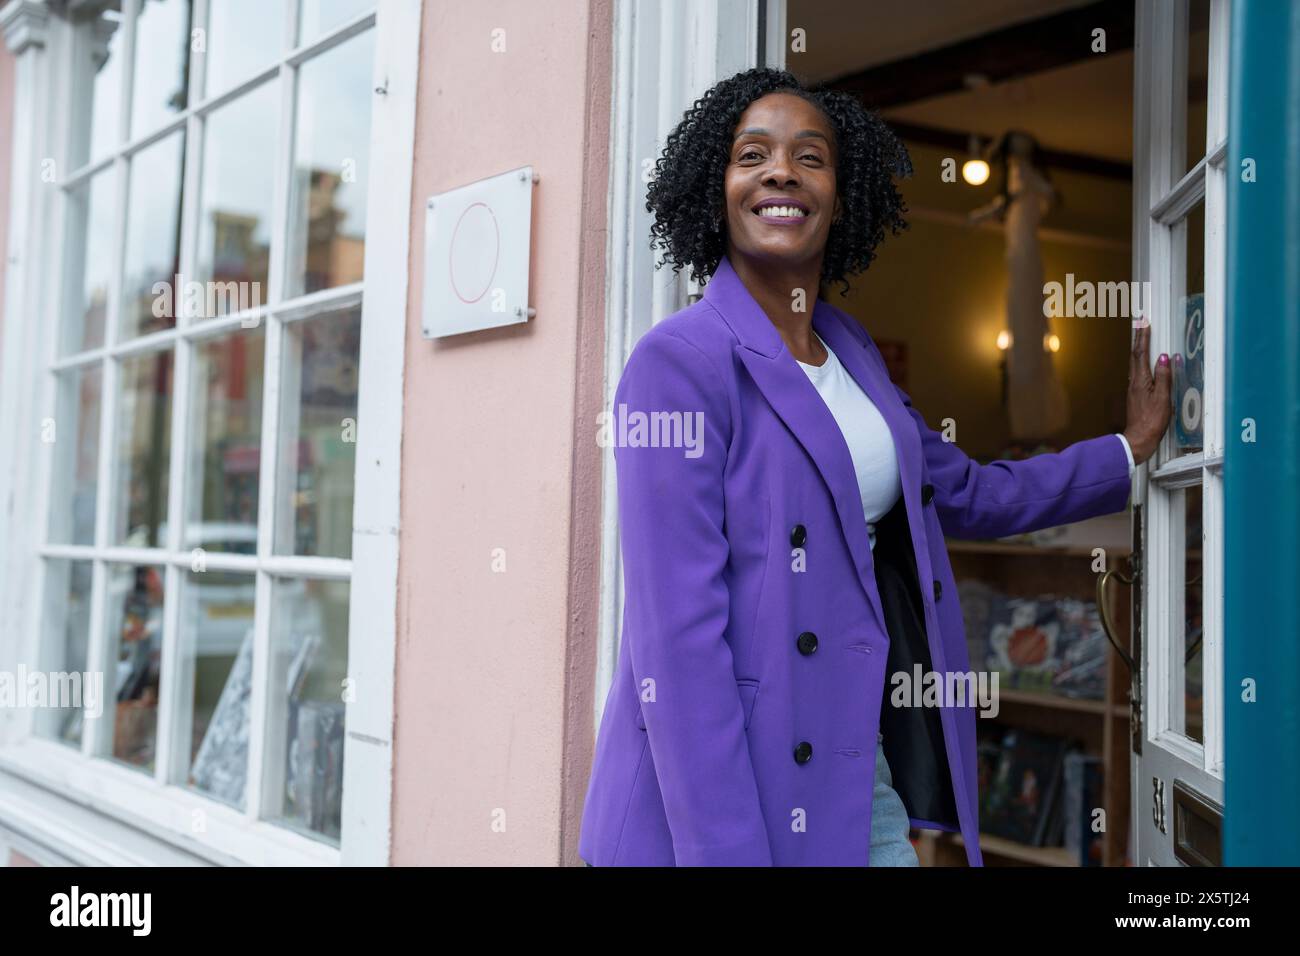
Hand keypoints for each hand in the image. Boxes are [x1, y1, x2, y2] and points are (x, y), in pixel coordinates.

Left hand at [1123, 323, 1172, 465]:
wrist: (1139, 438)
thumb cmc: (1152, 421)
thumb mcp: (1163, 398)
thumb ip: (1164, 377)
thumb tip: (1163, 357)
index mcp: (1141, 381)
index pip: (1141, 354)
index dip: (1143, 338)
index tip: (1145, 324)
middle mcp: (1134, 383)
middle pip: (1136, 356)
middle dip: (1139, 340)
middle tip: (1141, 325)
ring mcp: (1133, 389)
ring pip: (1135, 364)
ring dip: (1139, 350)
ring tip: (1142, 338)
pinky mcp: (1135, 395)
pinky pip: (1138, 373)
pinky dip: (1141, 362)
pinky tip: (1144, 363)